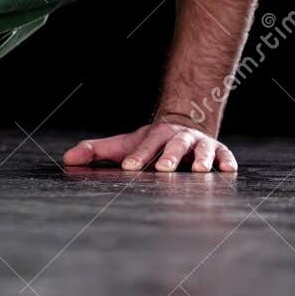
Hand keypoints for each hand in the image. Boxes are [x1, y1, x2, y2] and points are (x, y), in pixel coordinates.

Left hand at [62, 120, 235, 172]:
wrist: (183, 125)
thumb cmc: (148, 143)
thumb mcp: (122, 145)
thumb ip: (95, 151)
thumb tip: (67, 159)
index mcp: (155, 135)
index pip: (144, 145)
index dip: (137, 156)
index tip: (129, 168)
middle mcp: (178, 137)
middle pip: (173, 145)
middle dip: (168, 157)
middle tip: (162, 170)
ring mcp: (200, 144)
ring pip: (201, 149)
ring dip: (200, 159)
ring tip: (199, 171)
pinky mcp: (218, 151)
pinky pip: (224, 155)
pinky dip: (226, 161)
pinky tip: (227, 170)